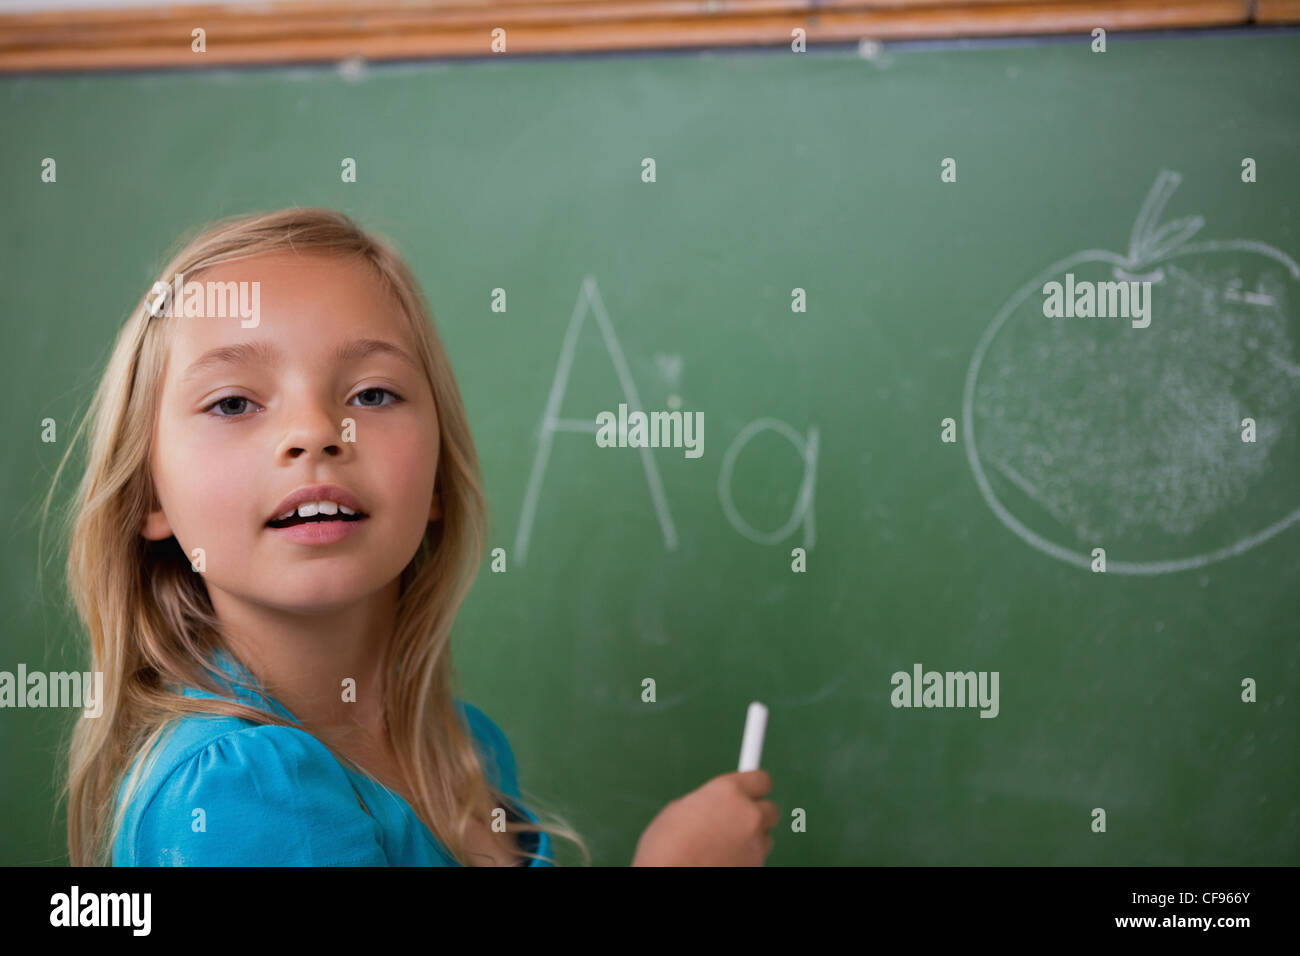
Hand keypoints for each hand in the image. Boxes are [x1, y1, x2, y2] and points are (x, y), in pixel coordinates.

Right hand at [631, 769, 777, 865]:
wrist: (670, 877)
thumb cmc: (665, 847)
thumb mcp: (680, 810)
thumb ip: (708, 802)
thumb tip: (715, 805)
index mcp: (729, 791)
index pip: (762, 779)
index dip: (754, 787)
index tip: (749, 792)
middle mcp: (749, 814)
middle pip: (770, 809)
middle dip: (755, 814)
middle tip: (735, 823)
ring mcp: (756, 843)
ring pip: (764, 837)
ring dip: (751, 839)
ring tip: (722, 848)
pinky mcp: (757, 867)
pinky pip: (757, 858)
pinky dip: (745, 858)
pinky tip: (722, 861)